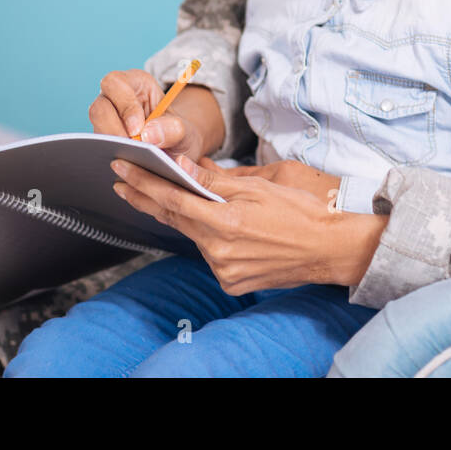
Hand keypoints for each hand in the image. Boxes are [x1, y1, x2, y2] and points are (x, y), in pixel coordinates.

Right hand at [89, 69, 206, 160]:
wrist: (177, 153)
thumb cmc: (179, 135)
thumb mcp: (185, 132)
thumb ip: (173, 130)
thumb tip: (147, 136)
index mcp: (136, 84)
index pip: (116, 84)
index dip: (123, 105)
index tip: (137, 129)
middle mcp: (115, 99)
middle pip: (99, 108)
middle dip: (113, 131)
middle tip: (131, 149)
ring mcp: (106, 121)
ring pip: (95, 131)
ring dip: (111, 147)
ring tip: (132, 160)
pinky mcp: (103, 141)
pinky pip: (97, 149)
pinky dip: (110, 159)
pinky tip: (126, 168)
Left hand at [111, 155, 385, 292]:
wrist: (330, 248)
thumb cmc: (299, 211)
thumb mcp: (259, 186)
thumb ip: (216, 180)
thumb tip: (182, 166)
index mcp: (226, 223)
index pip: (173, 200)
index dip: (143, 184)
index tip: (121, 171)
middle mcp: (219, 252)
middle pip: (175, 219)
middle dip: (148, 198)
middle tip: (123, 182)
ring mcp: (224, 271)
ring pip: (193, 237)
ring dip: (184, 218)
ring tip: (173, 197)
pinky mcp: (231, 283)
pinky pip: (210, 255)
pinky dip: (208, 238)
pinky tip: (217, 227)